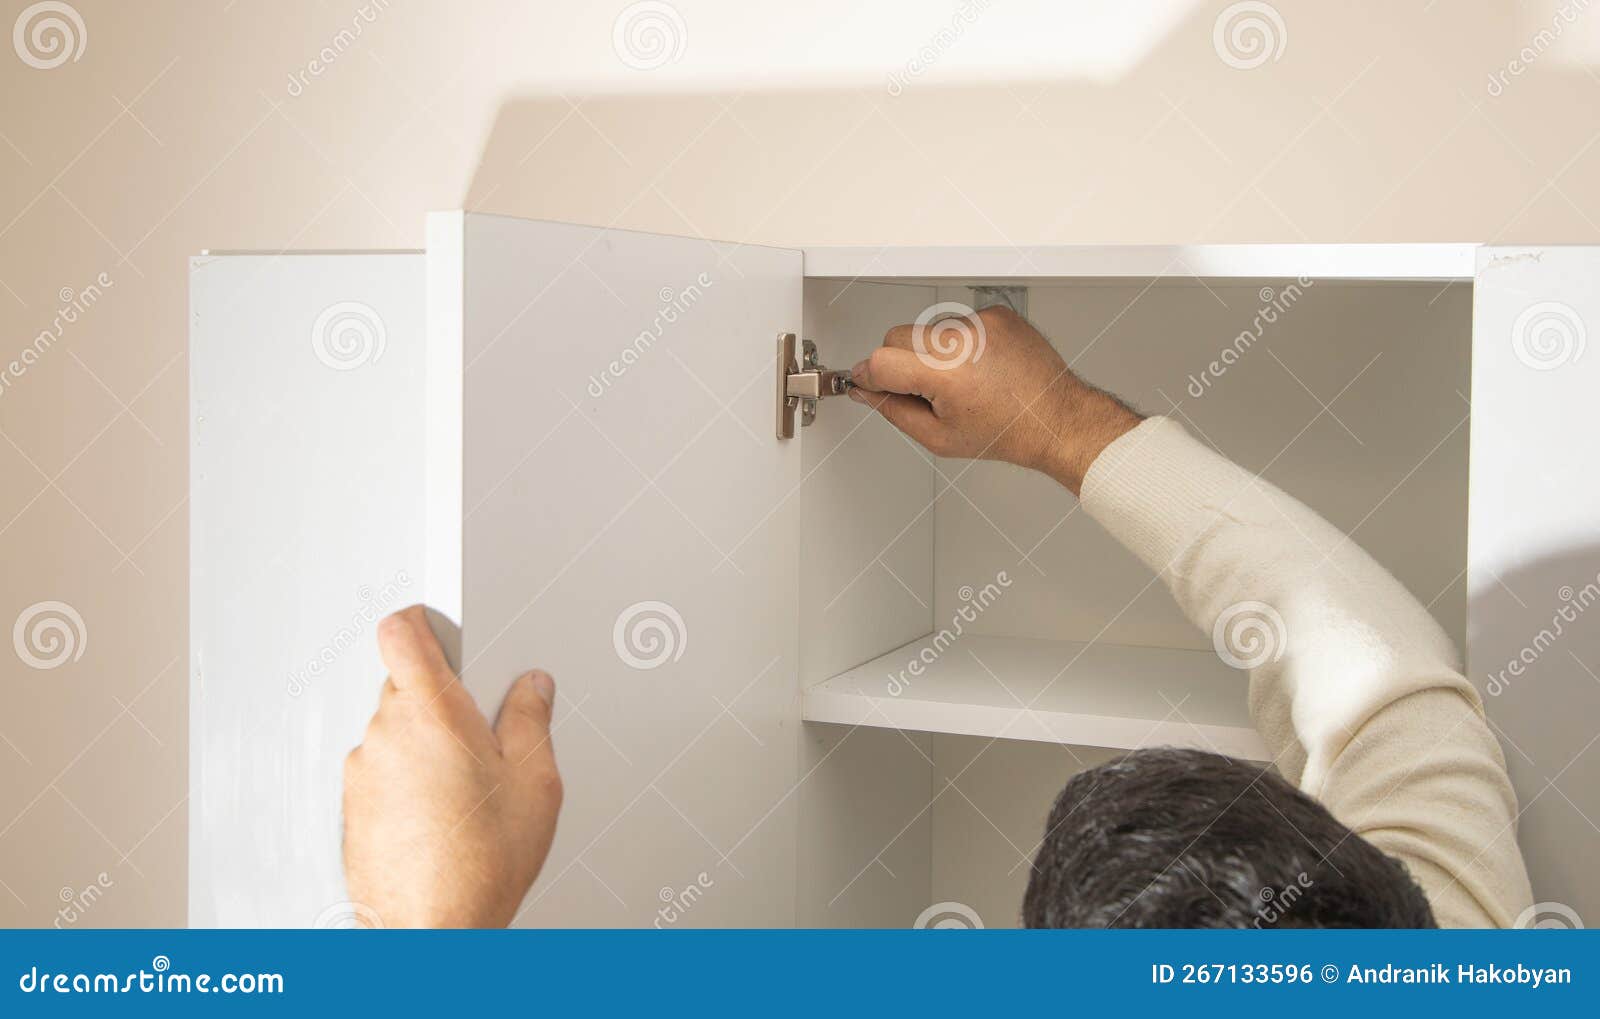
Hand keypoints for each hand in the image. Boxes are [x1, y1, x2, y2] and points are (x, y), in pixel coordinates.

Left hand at [342, 606, 562, 927]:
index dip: (420, 621)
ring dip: (423, 746)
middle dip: (443, 701)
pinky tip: (442, 817)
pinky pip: (381, 773)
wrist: (434, 929)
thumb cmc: (480, 862)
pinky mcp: (352, 807)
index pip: (402, 632)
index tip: (439, 625)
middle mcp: (386, 733)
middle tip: (482, 735)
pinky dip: (406, 783)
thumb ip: (531, 719)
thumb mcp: (535, 780)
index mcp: (432, 711)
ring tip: (465, 790)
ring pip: (394, 733)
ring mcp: (362, 771)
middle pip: (406, 686)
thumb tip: (531, 689)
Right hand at [848, 306, 1142, 493]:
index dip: (869, 376)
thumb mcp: (939, 438)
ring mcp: (981, 322)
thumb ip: (894, 411)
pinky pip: (957, 323)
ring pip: (927, 329)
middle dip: (898, 362)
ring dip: (931, 352)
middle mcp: (963, 341)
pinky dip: (960, 344)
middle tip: (921, 390)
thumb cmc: (1008, 431)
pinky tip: (980, 368)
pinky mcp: (997, 313)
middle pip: (896, 337)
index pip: (880, 361)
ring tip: (962, 382)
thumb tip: (867, 392)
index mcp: (947, 374)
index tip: (867, 383)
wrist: (1055, 417)